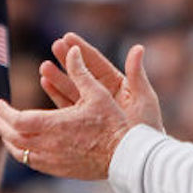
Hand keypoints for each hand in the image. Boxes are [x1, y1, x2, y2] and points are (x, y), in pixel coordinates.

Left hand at [0, 38, 161, 180]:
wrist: (125, 157)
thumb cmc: (113, 124)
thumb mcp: (98, 93)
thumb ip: (81, 71)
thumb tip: (72, 49)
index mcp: (54, 125)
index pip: (18, 119)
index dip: (4, 112)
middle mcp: (48, 145)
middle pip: (12, 137)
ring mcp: (52, 160)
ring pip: (19, 153)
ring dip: (8, 140)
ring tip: (2, 131)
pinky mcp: (59, 170)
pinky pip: (32, 162)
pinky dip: (21, 153)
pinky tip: (21, 148)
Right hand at [39, 32, 164, 132]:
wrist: (142, 155)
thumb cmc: (148, 126)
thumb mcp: (144, 98)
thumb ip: (137, 74)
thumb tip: (137, 48)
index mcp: (118, 84)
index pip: (96, 63)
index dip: (82, 50)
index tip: (67, 37)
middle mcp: (103, 94)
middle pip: (81, 73)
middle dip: (66, 60)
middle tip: (53, 46)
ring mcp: (93, 108)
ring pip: (71, 88)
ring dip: (57, 77)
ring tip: (44, 66)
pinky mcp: (85, 122)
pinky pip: (67, 105)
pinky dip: (56, 94)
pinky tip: (45, 84)